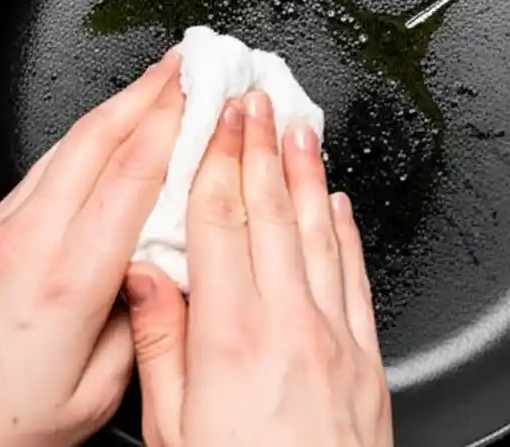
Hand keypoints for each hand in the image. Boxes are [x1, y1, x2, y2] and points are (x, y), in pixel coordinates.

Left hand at [0, 53, 184, 446]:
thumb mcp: (95, 397)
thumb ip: (140, 327)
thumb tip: (164, 277)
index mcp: (65, 284)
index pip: (129, 178)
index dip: (173, 123)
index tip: (205, 91)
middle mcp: (27, 244)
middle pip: (94, 140)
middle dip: (147, 90)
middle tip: (188, 59)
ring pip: (62, 146)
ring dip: (113, 106)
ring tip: (152, 83)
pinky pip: (37, 168)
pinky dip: (79, 138)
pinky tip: (99, 135)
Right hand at [126, 92, 392, 446]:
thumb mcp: (175, 429)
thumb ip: (159, 345)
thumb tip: (143, 279)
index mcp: (230, 337)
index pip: (222, 224)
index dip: (220, 161)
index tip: (219, 118)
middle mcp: (288, 325)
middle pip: (272, 213)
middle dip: (262, 147)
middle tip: (257, 97)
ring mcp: (335, 337)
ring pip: (319, 233)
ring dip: (307, 173)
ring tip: (300, 125)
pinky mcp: (366, 358)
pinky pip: (356, 276)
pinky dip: (345, 232)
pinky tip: (337, 202)